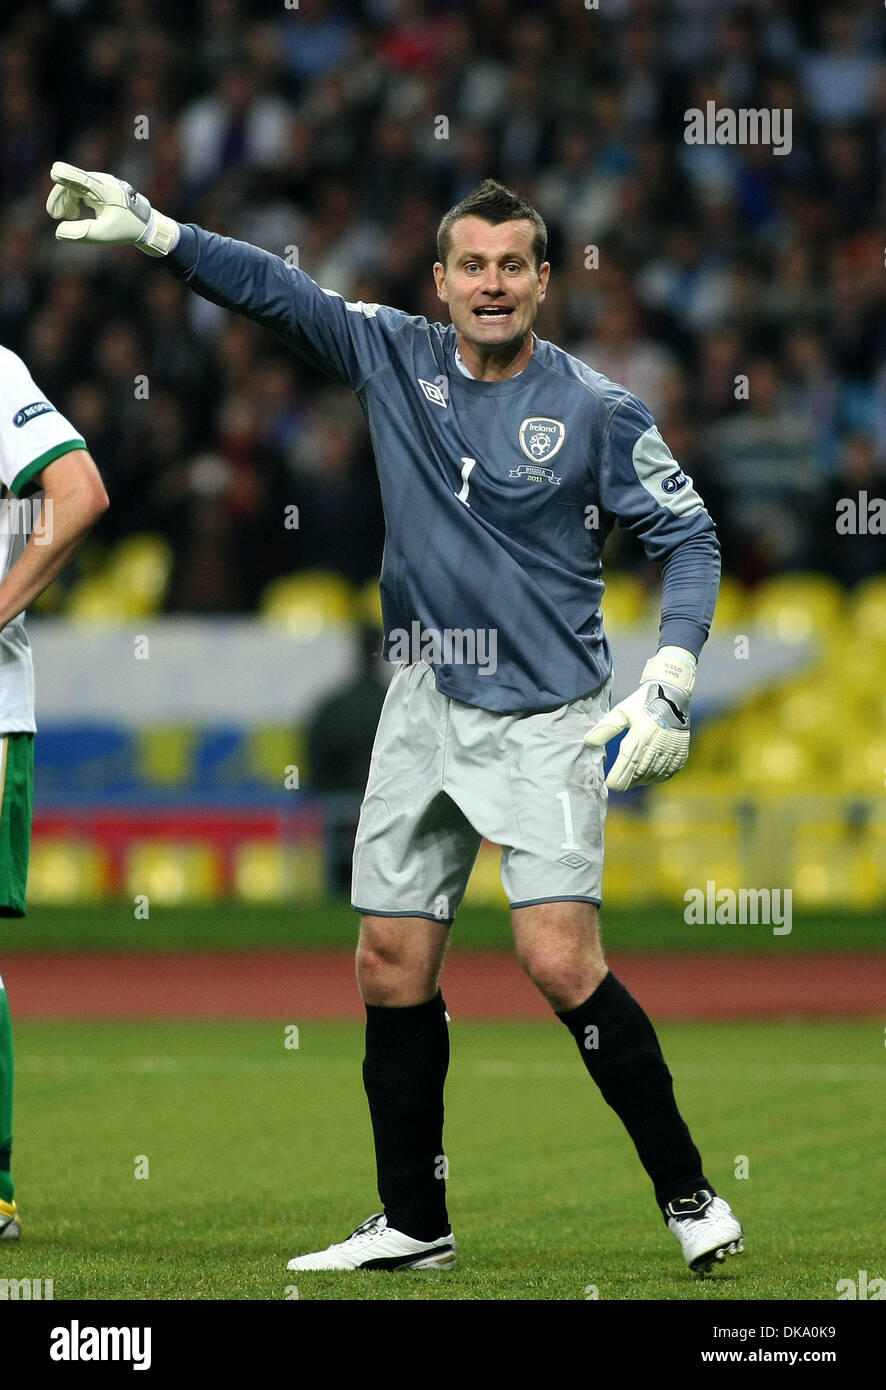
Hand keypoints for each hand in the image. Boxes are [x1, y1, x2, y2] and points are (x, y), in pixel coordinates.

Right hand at [46, 162, 177, 256]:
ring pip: (75, 186)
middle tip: (54, 215)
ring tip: (66, 216)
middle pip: (73, 183)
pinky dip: (73, 200)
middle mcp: (103, 182)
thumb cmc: (127, 229)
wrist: (146, 224)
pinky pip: (81, 188)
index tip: (55, 171)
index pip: (83, 180)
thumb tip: (59, 231)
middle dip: (60, 198)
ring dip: (66, 200)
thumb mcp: (105, 234)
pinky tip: (74, 213)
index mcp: (106, 191)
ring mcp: (101, 183)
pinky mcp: (100, 186)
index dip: (68, 175)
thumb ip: (82, 233)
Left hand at [584, 645, 695, 791]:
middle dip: (627, 781)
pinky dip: (657, 777)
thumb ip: (606, 727)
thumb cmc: (643, 702)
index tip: (609, 785)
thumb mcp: (622, 711)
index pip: (628, 761)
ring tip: (630, 782)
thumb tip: (588, 742)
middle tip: (617, 785)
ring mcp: (672, 748)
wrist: (672, 693)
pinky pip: (669, 771)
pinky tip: (648, 777)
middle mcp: (658, 742)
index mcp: (642, 732)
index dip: (618, 776)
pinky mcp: (681, 750)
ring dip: (641, 780)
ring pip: (654, 773)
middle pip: (640, 771)